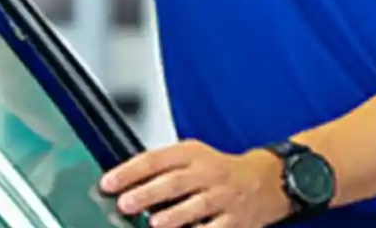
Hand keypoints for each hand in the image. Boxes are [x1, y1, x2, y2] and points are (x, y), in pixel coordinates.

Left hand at [100, 139, 290, 227]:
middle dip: (148, 193)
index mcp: (192, 154)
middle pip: (175, 182)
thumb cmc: (220, 170)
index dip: (129, 170)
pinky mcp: (235, 220)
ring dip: (174, 216)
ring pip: (196, 206)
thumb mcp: (193, 157)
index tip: (108, 183)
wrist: (267, 180)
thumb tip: (125, 183)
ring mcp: (223, 197)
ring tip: (155, 223)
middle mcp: (207, 173)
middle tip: (126, 203)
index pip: (155, 158)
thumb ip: (163, 167)